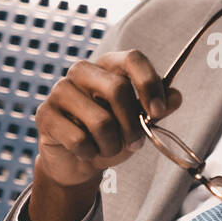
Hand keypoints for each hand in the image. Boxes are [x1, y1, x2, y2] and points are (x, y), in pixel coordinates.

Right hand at [35, 49, 182, 187]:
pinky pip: (79, 139)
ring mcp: (61, 90)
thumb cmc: (111, 135)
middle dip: (132, 125)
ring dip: (112, 145)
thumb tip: (175, 96)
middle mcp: (83, 71)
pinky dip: (90, 153)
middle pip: (117, 89)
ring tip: (108, 149)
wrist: (78, 162)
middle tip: (135, 143)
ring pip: (100, 120)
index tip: (157, 111)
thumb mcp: (139, 123)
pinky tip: (85, 151)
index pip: (132, 58)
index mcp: (109, 65)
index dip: (148, 83)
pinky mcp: (46, 114)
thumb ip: (157, 109)